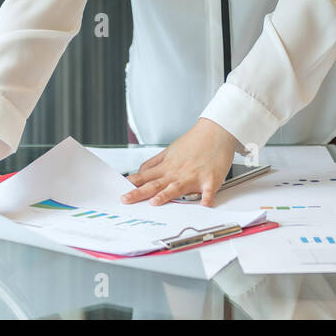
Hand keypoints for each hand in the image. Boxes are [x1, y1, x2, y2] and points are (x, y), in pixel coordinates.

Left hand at [121, 118, 243, 206]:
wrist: (215, 131)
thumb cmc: (194, 141)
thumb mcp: (170, 150)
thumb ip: (155, 163)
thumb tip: (140, 172)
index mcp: (167, 166)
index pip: (145, 177)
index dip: (132, 184)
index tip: (120, 191)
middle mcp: (177, 172)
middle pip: (155, 184)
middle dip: (139, 192)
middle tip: (126, 199)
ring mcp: (193, 176)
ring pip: (176, 187)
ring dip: (165, 195)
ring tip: (155, 202)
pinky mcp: (210, 179)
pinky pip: (208, 191)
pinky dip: (206, 198)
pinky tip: (204, 205)